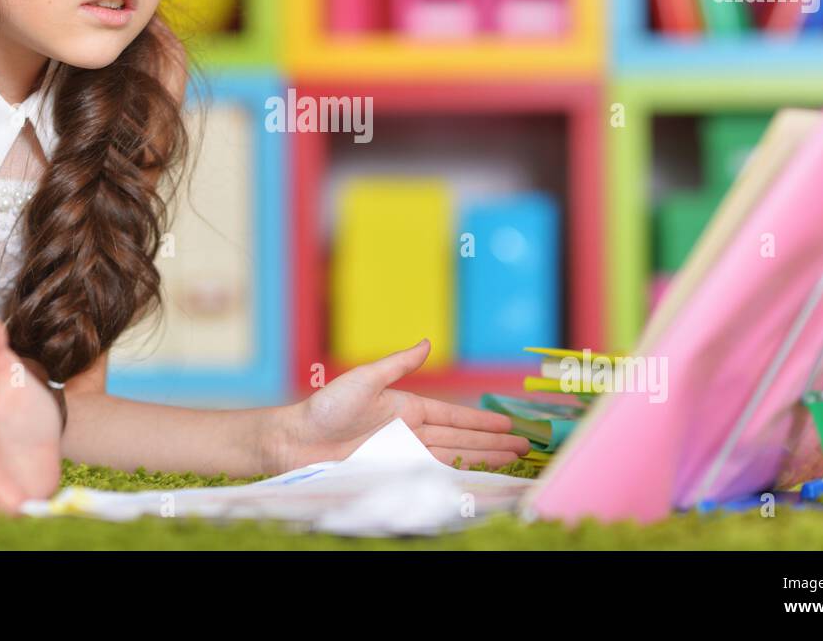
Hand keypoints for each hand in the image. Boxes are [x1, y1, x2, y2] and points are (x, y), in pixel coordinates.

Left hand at [278, 339, 531, 472]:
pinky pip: (431, 476)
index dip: (483, 421)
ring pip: (453, 459)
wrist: (297, 442)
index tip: (510, 424)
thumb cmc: (326, 407)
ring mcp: (403, 455)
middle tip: (526, 446)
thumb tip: (427, 342)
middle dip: (494, 443)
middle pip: (461, 440)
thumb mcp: (364, 379)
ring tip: (512, 461)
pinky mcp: (392, 473)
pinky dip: (456, 478)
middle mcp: (410, 433)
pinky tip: (476, 480)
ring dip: (483, 460)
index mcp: (407, 408)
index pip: (455, 416)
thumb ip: (398, 365)